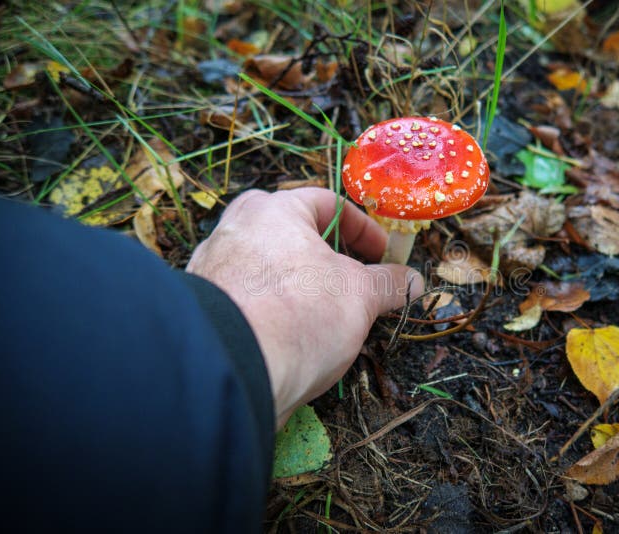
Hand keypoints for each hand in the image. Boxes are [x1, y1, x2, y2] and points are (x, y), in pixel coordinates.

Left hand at [186, 188, 423, 427]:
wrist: (228, 370)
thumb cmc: (300, 314)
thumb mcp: (359, 296)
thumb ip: (388, 284)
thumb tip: (413, 281)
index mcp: (273, 210)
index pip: (328, 202)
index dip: (364, 229)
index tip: (384, 256)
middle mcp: (236, 230)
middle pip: (295, 234)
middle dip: (331, 259)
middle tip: (355, 284)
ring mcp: (213, 269)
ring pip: (271, 267)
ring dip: (304, 286)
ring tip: (329, 317)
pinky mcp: (205, 309)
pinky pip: (251, 298)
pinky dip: (277, 310)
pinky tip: (294, 336)